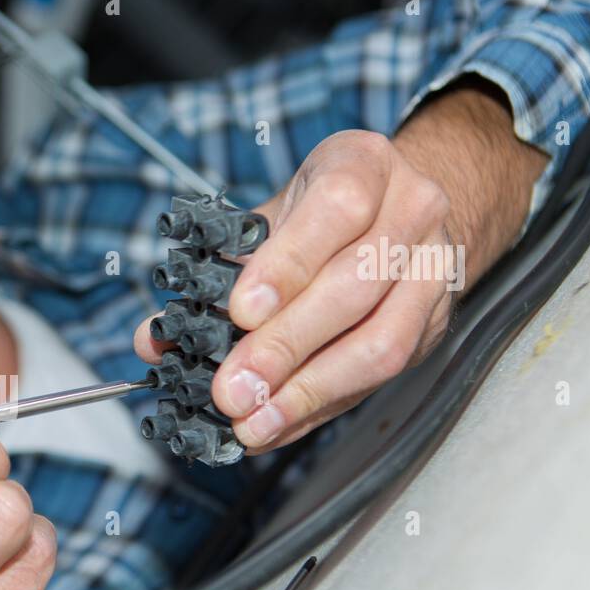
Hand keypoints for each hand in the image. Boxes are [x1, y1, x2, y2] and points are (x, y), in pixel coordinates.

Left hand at [139, 129, 454, 452]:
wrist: (400, 208)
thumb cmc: (322, 211)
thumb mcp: (269, 218)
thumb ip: (213, 271)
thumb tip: (155, 339)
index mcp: (364, 165)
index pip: (338, 209)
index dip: (288, 265)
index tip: (240, 312)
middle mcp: (413, 211)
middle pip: (356, 286)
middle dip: (285, 346)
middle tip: (232, 388)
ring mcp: (434, 271)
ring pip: (381, 342)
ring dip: (308, 391)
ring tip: (254, 421)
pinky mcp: (434, 325)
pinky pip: (381, 379)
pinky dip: (320, 408)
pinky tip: (277, 424)